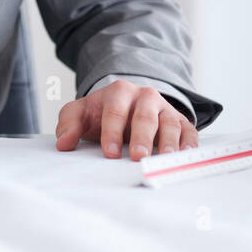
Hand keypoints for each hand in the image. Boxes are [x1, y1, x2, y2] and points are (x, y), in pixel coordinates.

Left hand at [55, 79, 197, 159]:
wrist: (127, 105)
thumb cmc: (102, 114)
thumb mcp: (82, 113)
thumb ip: (68, 124)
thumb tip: (63, 143)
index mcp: (119, 92)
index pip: (115, 111)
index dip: (111, 132)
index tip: (108, 153)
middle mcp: (145, 97)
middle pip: (145, 116)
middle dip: (141, 136)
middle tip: (136, 156)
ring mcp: (165, 109)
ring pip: (169, 123)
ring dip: (168, 142)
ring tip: (164, 159)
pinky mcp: (180, 121)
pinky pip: (188, 131)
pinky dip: (189, 143)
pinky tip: (185, 156)